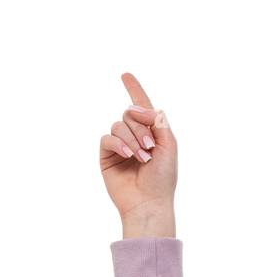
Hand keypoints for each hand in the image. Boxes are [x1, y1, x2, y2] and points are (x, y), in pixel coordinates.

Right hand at [98, 73, 177, 231]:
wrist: (149, 202)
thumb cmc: (163, 178)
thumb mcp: (169, 147)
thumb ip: (159, 123)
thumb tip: (143, 107)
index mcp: (152, 133)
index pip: (142, 106)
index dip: (134, 90)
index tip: (125, 75)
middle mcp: (135, 136)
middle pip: (130, 113)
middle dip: (141, 128)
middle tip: (150, 148)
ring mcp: (120, 145)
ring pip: (118, 124)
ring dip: (132, 139)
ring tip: (142, 158)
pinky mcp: (107, 155)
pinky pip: (107, 138)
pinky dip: (118, 144)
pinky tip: (128, 155)